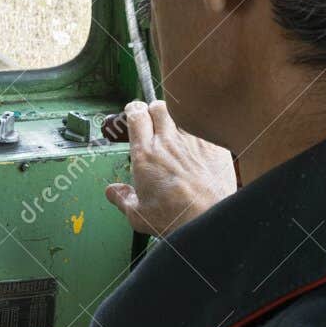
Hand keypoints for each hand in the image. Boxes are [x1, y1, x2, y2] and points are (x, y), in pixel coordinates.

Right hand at [105, 99, 236, 236]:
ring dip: (177, 118)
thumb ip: (122, 199)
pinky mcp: (213, 146)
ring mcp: (192, 141)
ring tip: (178, 131)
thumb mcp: (139, 215)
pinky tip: (199, 145)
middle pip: (158, 107)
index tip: (135, 113)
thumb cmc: (174, 218)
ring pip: (181, 114)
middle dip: (154, 110)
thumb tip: (112, 192)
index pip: (136, 115)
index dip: (134, 110)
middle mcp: (167, 142)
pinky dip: (199, 132)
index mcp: (145, 155)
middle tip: (155, 121)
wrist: (208, 219)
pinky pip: (203, 128)